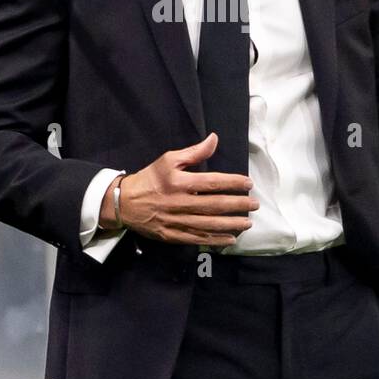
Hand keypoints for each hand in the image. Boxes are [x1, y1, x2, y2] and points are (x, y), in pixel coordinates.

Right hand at [98, 132, 256, 245]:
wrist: (124, 203)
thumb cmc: (150, 179)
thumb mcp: (168, 160)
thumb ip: (194, 152)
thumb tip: (214, 139)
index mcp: (179, 182)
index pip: (212, 182)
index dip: (233, 183)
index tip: (248, 184)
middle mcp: (179, 202)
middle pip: (214, 205)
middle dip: (237, 205)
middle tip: (254, 205)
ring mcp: (176, 221)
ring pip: (209, 224)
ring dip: (231, 224)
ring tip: (247, 223)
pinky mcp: (173, 235)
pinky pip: (198, 238)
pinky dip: (215, 239)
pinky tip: (230, 239)